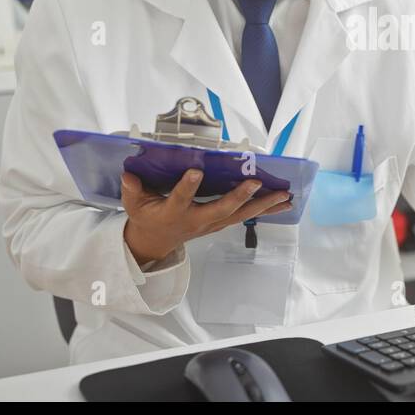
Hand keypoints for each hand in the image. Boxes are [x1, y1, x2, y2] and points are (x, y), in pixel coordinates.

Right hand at [120, 170, 290, 264]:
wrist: (155, 242)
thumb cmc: (146, 217)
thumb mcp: (133, 204)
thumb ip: (132, 189)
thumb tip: (129, 174)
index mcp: (174, 212)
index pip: (180, 199)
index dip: (188, 187)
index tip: (196, 172)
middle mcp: (197, 219)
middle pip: (221, 210)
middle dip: (239, 197)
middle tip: (256, 183)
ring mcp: (212, 223)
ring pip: (240, 215)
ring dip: (264, 206)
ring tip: (285, 196)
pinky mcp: (222, 222)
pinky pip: (246, 216)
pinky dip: (266, 210)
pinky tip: (284, 203)